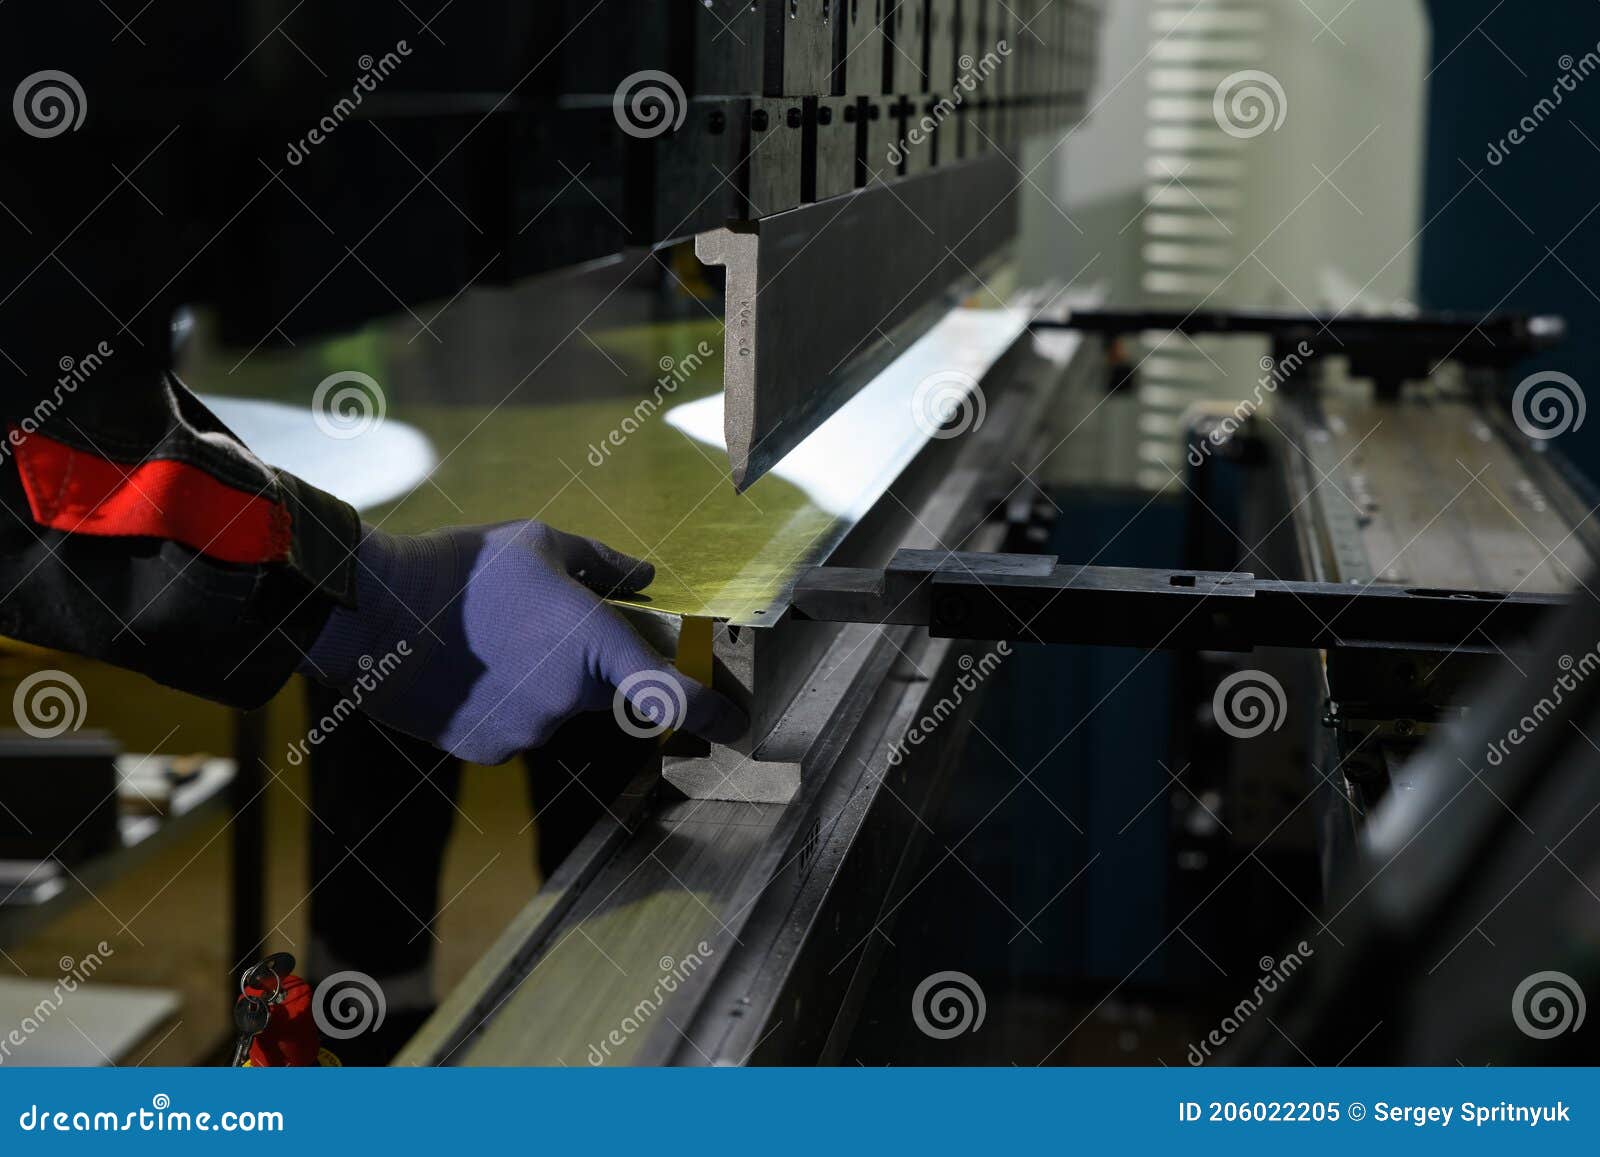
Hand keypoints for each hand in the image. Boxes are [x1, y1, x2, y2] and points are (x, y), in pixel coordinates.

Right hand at [299, 520, 746, 763]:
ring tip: (493, 639)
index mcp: (592, 644)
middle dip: (590, 666)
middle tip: (544, 628)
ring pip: (555, 709)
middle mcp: (568, 698)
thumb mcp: (541, 543)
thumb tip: (646, 578)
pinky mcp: (489, 750)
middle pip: (606, 692)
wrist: (374, 615)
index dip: (710, 713)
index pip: (670, 694)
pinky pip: (516, 727)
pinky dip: (505, 702)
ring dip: (541, 682)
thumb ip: (604, 565)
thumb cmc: (462, 569)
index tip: (733, 724)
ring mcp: (528, 732)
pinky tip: (469, 667)